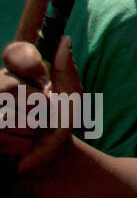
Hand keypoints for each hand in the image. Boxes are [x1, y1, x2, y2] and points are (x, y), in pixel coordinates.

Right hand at [0, 36, 80, 173]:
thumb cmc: (60, 122)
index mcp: (18, 73)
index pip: (15, 52)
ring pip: (3, 115)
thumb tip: (64, 40)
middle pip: (8, 86)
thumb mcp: (70, 96)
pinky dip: (19, 144)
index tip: (42, 76)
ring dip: (29, 128)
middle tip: (43, 114)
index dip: (28, 62)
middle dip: (35, 105)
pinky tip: (23, 145)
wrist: (52, 157)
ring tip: (33, 131)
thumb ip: (66, 71)